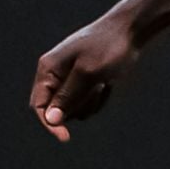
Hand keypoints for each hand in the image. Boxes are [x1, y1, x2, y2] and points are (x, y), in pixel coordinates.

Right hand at [29, 13, 139, 141]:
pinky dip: (99, 98)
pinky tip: (108, 82)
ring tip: (102, 81)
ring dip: (91, 102)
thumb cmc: (108, 47)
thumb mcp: (89, 73)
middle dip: (78, 105)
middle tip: (96, 86)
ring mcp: (70, 79)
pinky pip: (88, 104)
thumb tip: (51, 119)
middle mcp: (55, 75)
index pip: (39, 105)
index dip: (49, 123)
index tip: (65, 137)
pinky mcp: (85, 83)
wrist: (130, 31)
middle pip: (58, 110)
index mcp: (48, 69)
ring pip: (75, 109)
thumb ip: (69, 96)